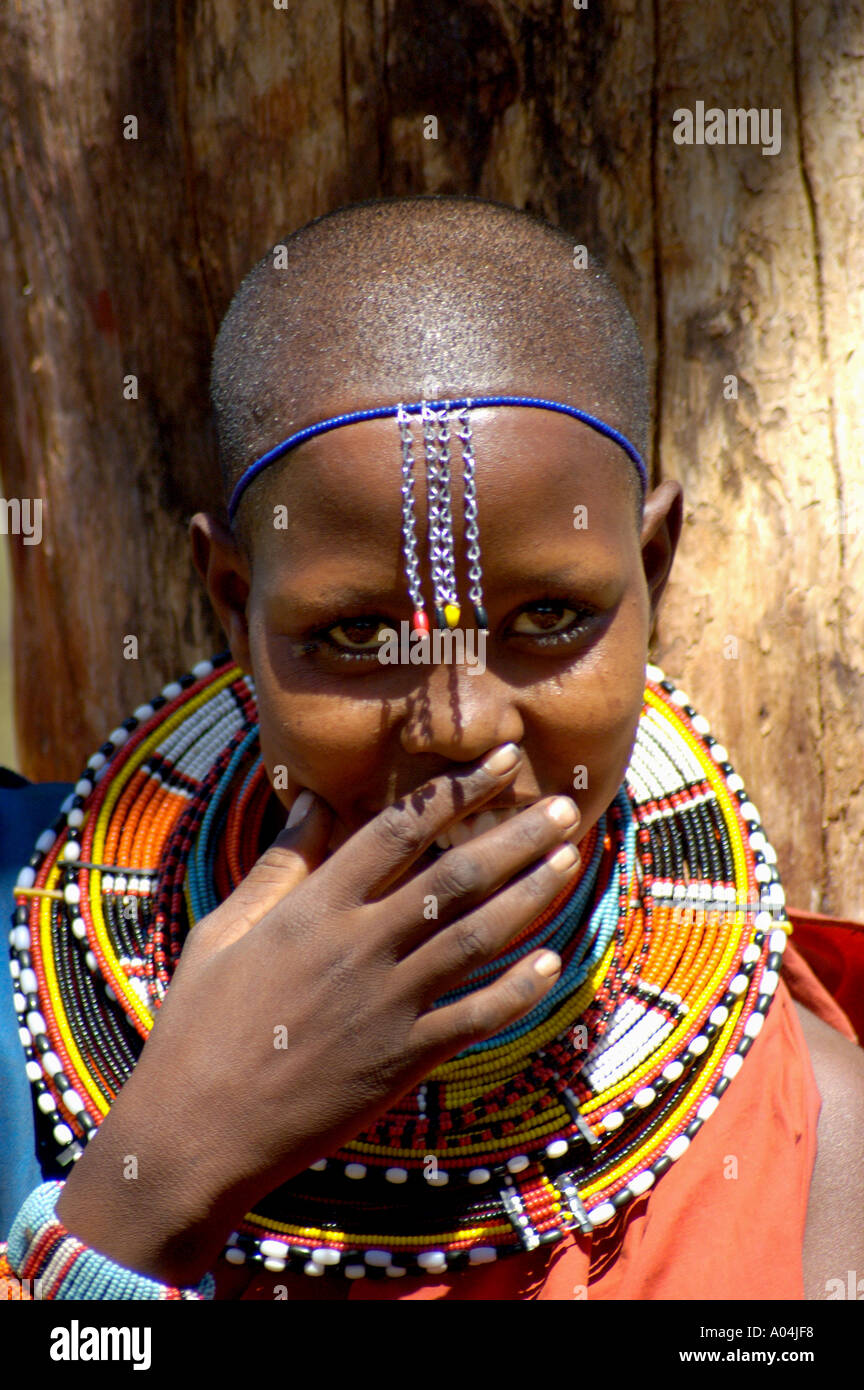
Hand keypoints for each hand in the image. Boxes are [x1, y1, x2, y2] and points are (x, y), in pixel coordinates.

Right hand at [56, 742, 580, 1283]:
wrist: (196, 1133)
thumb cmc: (198, 1027)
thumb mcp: (224, 931)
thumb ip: (279, 863)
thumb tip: (310, 796)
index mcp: (313, 908)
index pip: (399, 828)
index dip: (457, 788)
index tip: (503, 760)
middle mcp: (357, 946)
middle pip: (455, 875)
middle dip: (516, 835)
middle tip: (564, 805)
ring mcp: (385, 1004)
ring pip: (477, 937)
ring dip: (531, 896)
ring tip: (571, 859)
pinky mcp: (401, 1061)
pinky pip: (475, 1018)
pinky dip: (518, 991)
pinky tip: (553, 962)